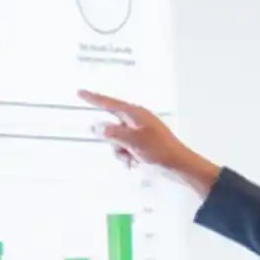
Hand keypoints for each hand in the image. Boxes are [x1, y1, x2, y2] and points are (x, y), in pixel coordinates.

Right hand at [78, 89, 221, 196]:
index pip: (109, 104)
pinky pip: (126, 149)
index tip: (79, 92)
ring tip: (134, 159)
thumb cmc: (159, 151)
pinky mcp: (143, 144)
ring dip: (121, 152)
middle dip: (113, 142)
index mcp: (135, 114)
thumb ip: (112, 133)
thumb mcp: (132, 142)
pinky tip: (137, 163)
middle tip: (125, 151)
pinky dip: (128, 157)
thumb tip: (95, 126)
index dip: (93, 99)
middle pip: (111, 127)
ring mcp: (140, 133)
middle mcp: (137, 120)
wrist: (180, 166)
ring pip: (117, 141)